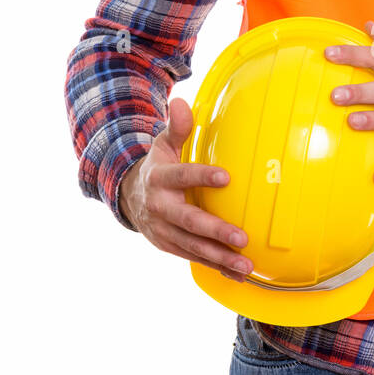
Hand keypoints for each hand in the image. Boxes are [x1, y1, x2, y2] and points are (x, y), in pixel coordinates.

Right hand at [119, 97, 252, 281]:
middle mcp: (159, 208)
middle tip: (242, 238)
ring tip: (246, 263)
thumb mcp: (162, 146)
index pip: (180, 176)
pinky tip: (238, 272)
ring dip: (220, 257)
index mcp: (159, 179)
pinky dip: (216, 267)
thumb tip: (179, 102)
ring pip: (192, 247)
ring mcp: (163, 231)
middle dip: (215, 231)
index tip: (226, 177)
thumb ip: (176, 128)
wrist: (128, 199)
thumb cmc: (156, 168)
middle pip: (188, 221)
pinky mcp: (169, 247)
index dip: (201, 176)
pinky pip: (194, 258)